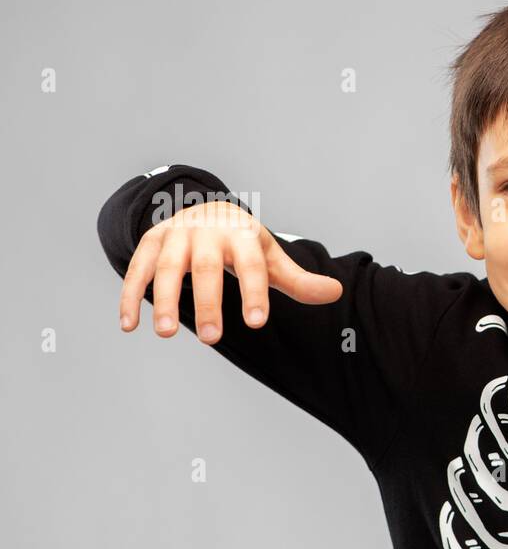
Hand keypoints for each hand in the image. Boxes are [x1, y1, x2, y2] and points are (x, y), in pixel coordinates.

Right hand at [118, 200, 343, 343]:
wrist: (207, 209)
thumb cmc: (244, 244)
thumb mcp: (271, 258)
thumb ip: (298, 280)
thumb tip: (336, 292)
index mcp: (242, 235)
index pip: (251, 264)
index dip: (254, 292)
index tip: (257, 322)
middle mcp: (207, 232)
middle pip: (206, 268)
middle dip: (208, 302)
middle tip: (211, 339)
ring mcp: (176, 235)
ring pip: (166, 268)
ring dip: (162, 300)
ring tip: (165, 333)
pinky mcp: (151, 242)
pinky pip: (136, 269)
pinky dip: (130, 296)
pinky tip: (130, 326)